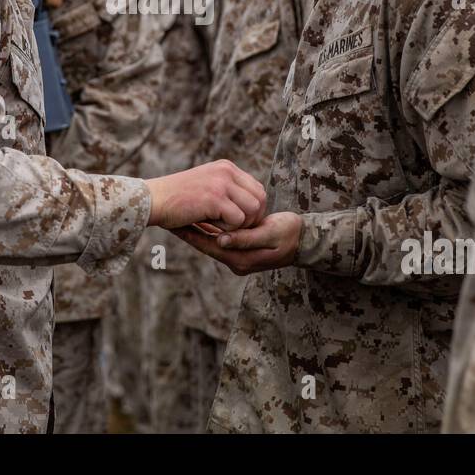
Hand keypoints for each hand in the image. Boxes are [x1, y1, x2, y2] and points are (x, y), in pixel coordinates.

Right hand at [144, 159, 265, 231]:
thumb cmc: (176, 200)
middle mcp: (226, 171)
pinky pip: (238, 220)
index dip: (254, 209)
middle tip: (234, 229)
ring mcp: (221, 183)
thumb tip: (253, 210)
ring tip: (220, 227)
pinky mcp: (215, 198)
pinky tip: (211, 227)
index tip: (240, 222)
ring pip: (253, 210)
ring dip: (240, 225)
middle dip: (252, 219)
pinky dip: (227, 230)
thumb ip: (228, 191)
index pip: (257, 189)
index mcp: (226, 167)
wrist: (152, 200)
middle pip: (260, 199)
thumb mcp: (206, 186)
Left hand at [172, 210, 302, 274]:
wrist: (305, 240)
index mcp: (241, 258)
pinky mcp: (242, 249)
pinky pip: (220, 238)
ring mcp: (239, 255)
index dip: (190, 234)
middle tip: (169, 217)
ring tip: (179, 215)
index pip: (208, 246)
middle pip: (205, 245)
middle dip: (188, 232)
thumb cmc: (290, 234)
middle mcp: (236, 259)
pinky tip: (200, 217)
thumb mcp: (270, 234)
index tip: (173, 223)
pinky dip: (210, 229)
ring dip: (196, 229)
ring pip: (211, 241)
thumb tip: (221, 240)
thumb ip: (246, 238)